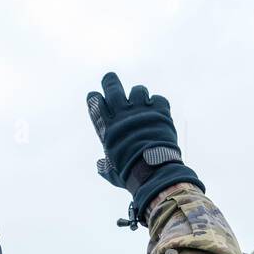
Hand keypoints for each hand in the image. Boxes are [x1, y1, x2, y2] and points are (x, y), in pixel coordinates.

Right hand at [86, 71, 203, 224]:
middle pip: (113, 87)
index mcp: (108, 127)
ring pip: (138, 90)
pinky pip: (158, 99)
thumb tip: (101, 165)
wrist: (153, 170)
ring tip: (142, 104)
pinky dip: (158, 105)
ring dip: (139, 95)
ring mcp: (141, 110)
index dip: (94, 98)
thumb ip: (105, 165)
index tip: (96, 97)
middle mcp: (122, 114)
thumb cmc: (129, 174)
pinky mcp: (159, 110)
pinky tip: (158, 113)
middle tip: (110, 79)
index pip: (95, 103)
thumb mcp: (111, 171)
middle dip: (110, 81)